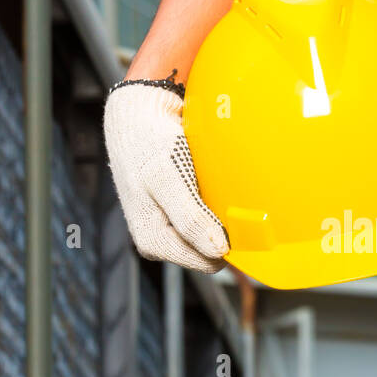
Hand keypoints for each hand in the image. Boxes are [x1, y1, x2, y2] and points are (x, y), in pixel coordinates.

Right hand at [103, 73, 228, 272]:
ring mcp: (170, 223)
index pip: (207, 262)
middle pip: (210, 250)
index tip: (238, 218)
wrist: (137, 113)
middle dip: (222, 229)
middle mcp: (161, 238)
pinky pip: (209, 215)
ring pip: (212, 233)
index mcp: (153, 241)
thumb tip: (218, 252)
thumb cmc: (146, 143)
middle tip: (222, 195)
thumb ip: (190, 219)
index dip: (227, 245)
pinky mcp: (179, 208)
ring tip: (212, 186)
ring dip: (220, 214)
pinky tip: (210, 183)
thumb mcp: (166, 180)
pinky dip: (216, 202)